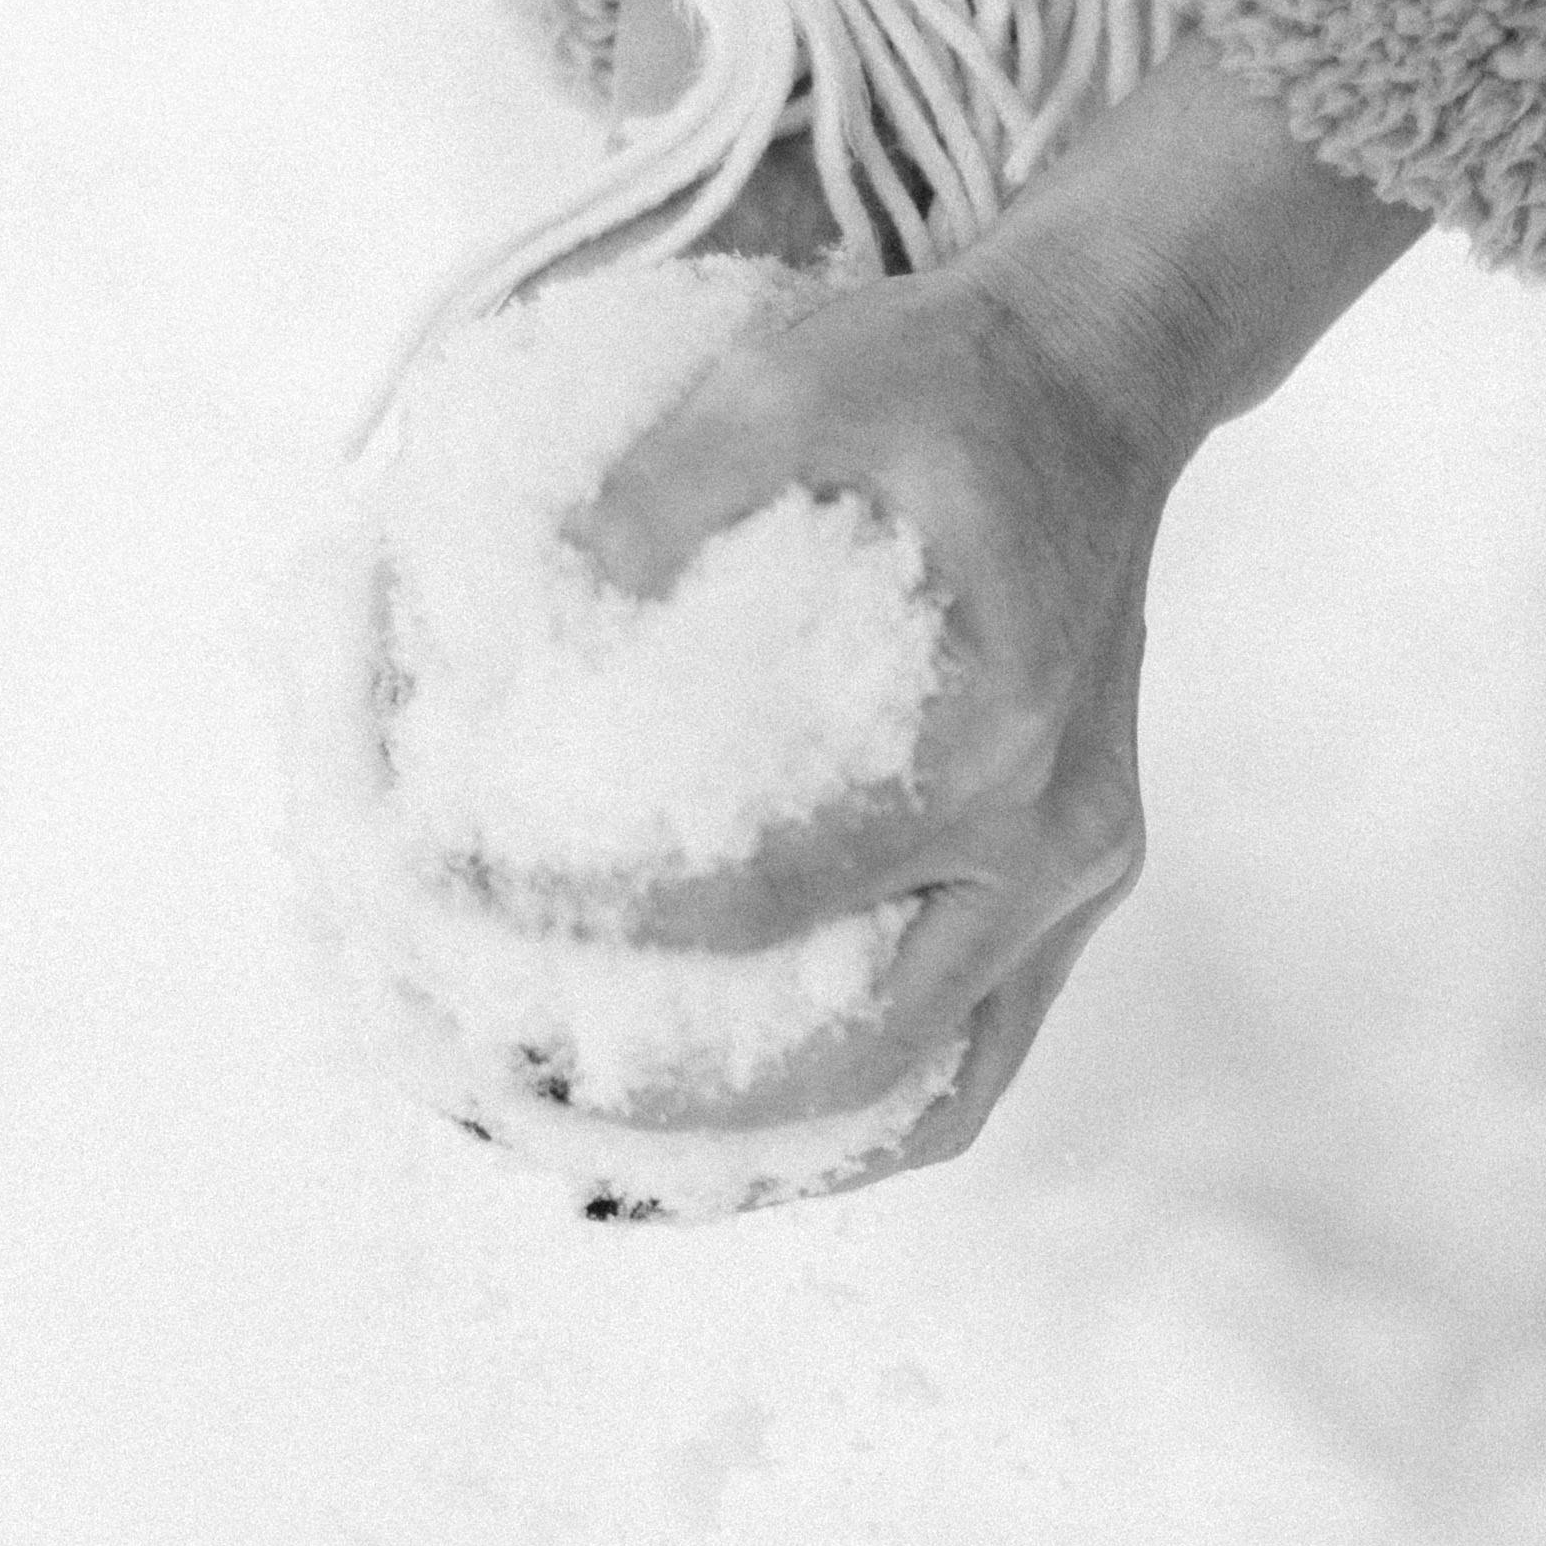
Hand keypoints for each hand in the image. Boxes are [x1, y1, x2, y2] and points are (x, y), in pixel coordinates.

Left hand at [532, 45, 1425, 1186]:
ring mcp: (1078, 885)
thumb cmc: (931, 373)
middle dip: (666, 1104)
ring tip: (599, 1172)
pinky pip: (970, 1063)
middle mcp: (1056, 840)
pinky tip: (720, 1138)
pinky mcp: (1066, 896)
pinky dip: (852, 1121)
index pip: (759, 890)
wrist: (1104, 375)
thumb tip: (522, 612)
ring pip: (932, 1097)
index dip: (583, 912)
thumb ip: (661, 491)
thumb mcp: (788, 378)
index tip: (441, 894)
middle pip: (858, 1056)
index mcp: (995, 732)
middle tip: (498, 1090)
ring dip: (768, 1154)